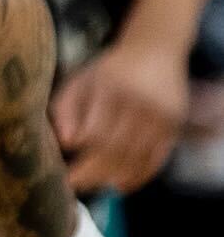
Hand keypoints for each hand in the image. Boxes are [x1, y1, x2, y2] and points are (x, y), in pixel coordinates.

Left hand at [56, 35, 190, 195]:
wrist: (156, 50)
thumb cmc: (109, 70)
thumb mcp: (82, 79)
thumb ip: (66, 107)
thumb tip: (66, 142)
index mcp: (113, 87)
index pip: (96, 131)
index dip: (80, 152)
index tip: (62, 167)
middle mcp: (141, 102)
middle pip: (116, 148)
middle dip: (92, 172)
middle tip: (73, 184)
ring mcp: (162, 116)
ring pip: (136, 158)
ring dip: (113, 178)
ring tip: (93, 186)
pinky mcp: (174, 126)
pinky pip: (157, 159)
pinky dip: (139, 176)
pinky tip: (121, 185)